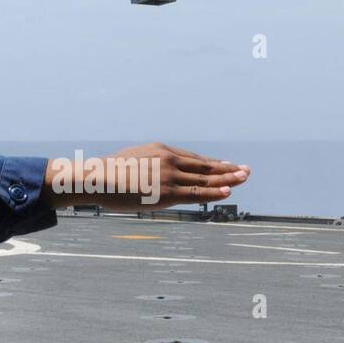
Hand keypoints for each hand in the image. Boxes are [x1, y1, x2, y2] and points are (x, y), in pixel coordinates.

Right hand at [40, 142, 248, 210]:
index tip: (226, 165)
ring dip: (227, 178)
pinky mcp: (168, 192)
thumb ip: (151, 164)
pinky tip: (228, 191)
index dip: (212, 163)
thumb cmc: (110, 172)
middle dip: (227, 168)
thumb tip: (154, 173)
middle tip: (245, 170)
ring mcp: (170, 175)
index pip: (194, 158)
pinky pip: (196, 193)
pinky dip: (214, 192)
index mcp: (162, 149)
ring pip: (205, 179)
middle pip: (205, 165)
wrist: (98, 178)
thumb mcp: (134, 160)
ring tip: (243, 178)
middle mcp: (170, 159)